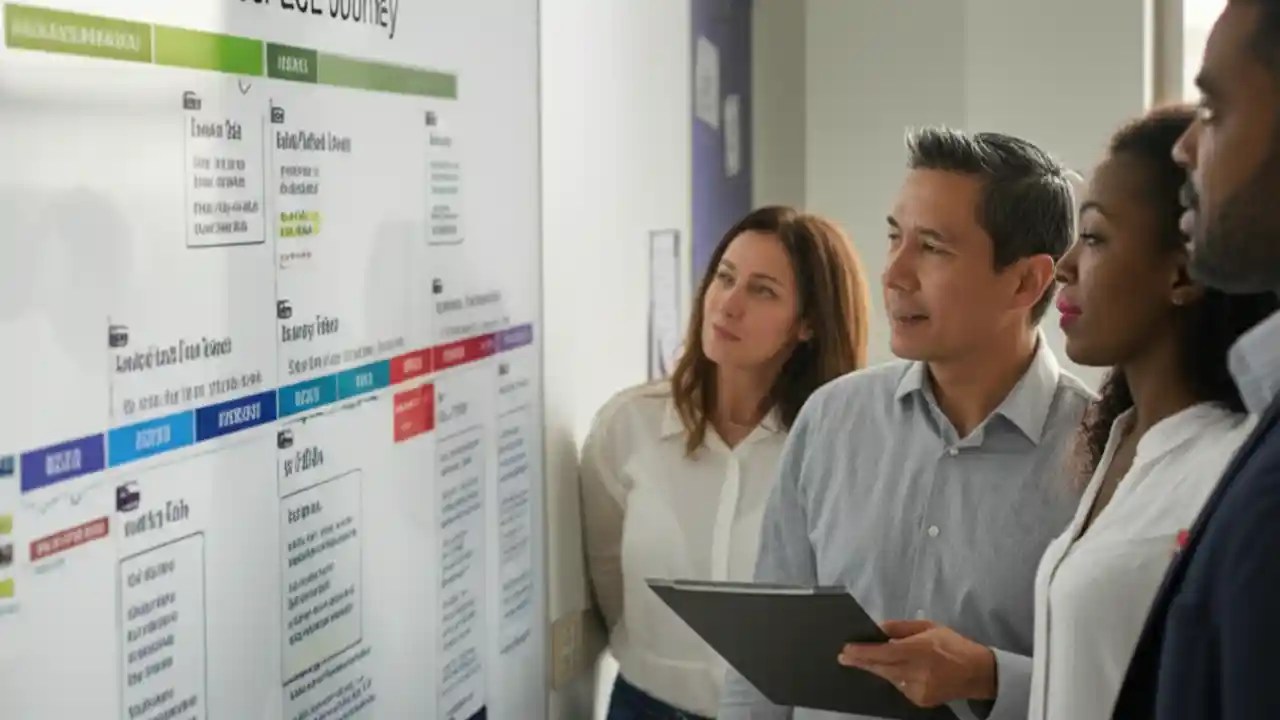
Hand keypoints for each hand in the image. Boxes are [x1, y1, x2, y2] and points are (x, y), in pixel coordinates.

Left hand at [837, 620, 996, 707]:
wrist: (977, 673)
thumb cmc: (951, 645)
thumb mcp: (928, 626)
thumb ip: (900, 628)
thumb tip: (877, 629)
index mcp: (920, 649)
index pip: (884, 653)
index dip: (863, 653)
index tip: (846, 650)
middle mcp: (918, 671)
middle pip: (881, 668)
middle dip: (861, 662)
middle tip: (844, 657)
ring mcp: (918, 689)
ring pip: (888, 679)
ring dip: (878, 670)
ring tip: (866, 661)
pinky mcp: (920, 701)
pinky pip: (899, 688)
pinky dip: (894, 678)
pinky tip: (896, 671)